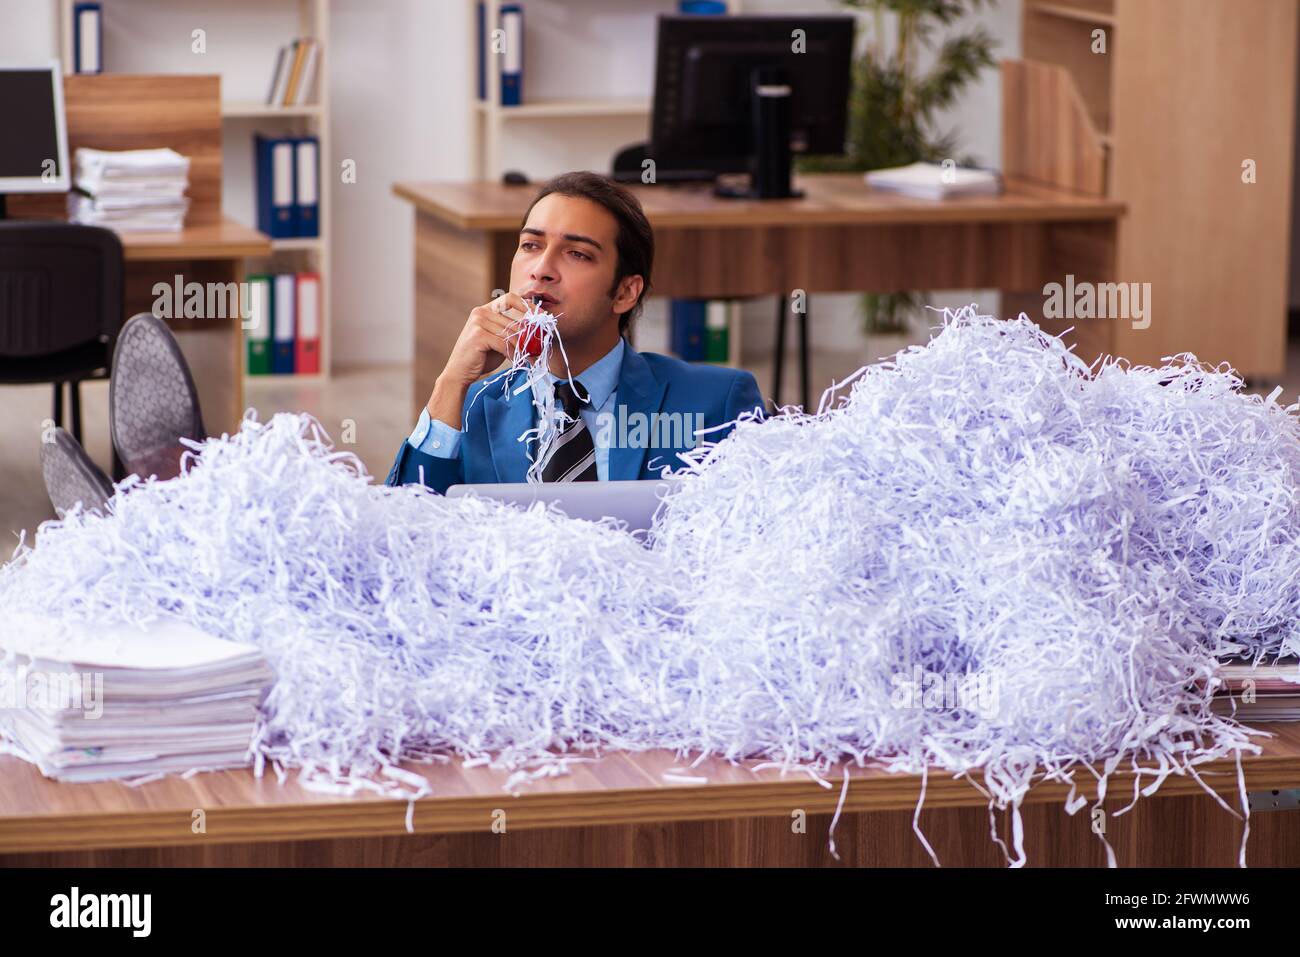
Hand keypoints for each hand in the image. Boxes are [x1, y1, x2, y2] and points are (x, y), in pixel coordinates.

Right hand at [425, 292, 531, 429]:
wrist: (460, 373)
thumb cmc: (481, 357)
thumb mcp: (499, 340)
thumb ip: (512, 331)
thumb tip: (537, 328)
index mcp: (486, 309)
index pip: (510, 298)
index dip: (528, 306)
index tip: (543, 316)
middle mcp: (480, 312)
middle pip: (514, 321)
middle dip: (529, 335)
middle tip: (540, 347)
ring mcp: (478, 322)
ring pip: (511, 334)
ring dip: (523, 348)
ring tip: (531, 357)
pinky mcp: (478, 335)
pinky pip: (504, 344)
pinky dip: (514, 354)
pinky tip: (518, 361)